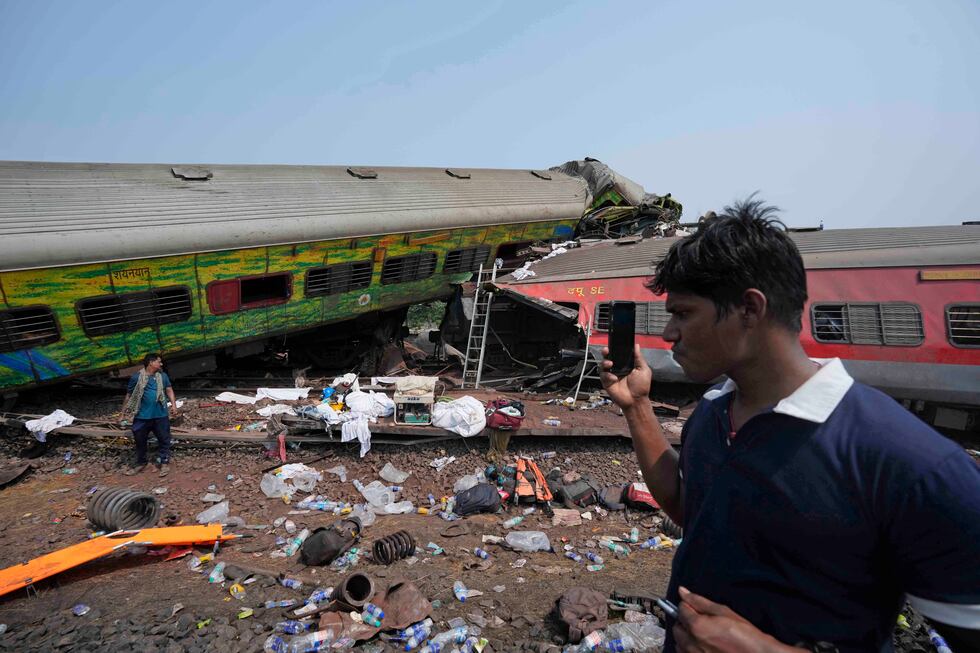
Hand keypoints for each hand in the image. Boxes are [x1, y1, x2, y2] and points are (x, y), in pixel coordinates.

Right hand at [600, 344, 651, 410]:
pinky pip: (603, 376)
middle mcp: (617, 368)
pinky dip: (607, 375)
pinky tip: (614, 378)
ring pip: (603, 365)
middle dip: (605, 352)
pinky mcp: (606, 382)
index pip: (618, 354)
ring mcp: (611, 375)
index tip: (614, 344)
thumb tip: (636, 345)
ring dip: (604, 363)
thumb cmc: (641, 386)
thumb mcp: (643, 370)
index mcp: (625, 364)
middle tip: (606, 350)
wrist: (636, 400)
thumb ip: (638, 357)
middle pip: (608, 357)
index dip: (615, 349)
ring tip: (610, 364)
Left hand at [674, 586, 793, 652]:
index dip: (688, 606)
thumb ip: (700, 602)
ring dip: (686, 637)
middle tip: (701, 621)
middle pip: (677, 627)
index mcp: (697, 626)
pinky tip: (704, 646)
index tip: (696, 608)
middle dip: (685, 622)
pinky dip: (689, 649)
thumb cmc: (745, 635)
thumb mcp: (724, 612)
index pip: (681, 609)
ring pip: (679, 642)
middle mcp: (691, 643)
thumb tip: (682, 591)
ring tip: (704, 636)